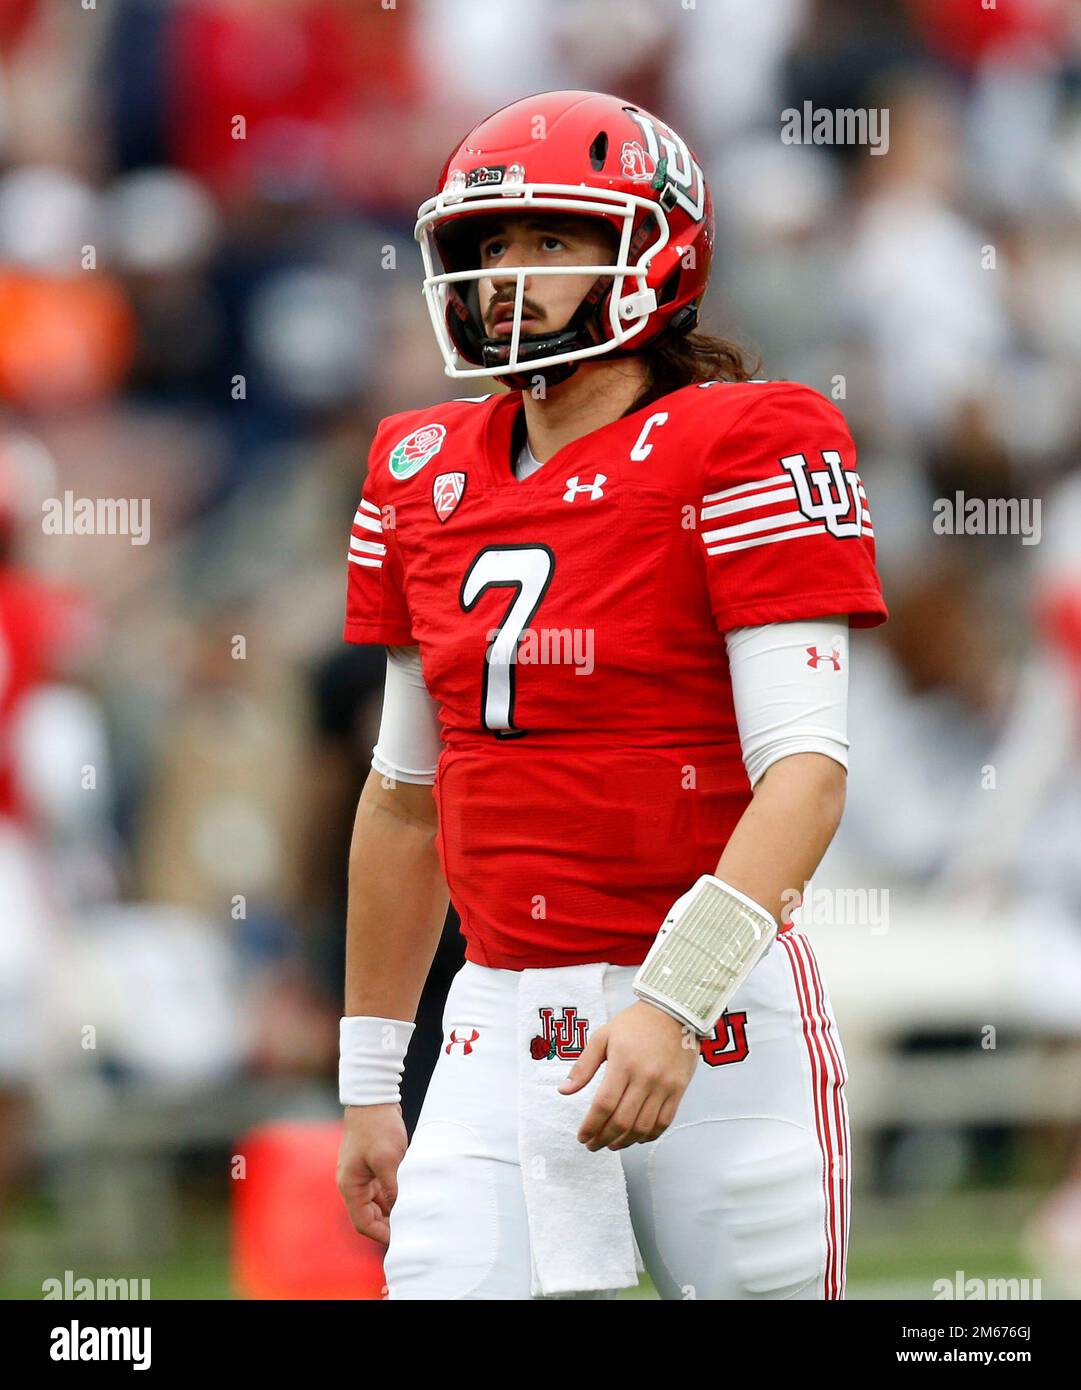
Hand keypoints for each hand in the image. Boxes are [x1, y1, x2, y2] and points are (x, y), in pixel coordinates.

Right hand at [336, 1103, 407, 1244]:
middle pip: (369, 1215)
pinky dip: (393, 1194)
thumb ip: (393, 1188)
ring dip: (393, 1209)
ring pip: (377, 1202)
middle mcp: (353, 1183)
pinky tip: (410, 1194)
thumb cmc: (377, 1127)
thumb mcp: (388, 1160)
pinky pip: (381, 1188)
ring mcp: (362, 1173)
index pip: (363, 1223)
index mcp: (350, 1186)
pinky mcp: (371, 1164)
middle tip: (412, 1228)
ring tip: (414, 1213)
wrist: (374, 1096)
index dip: (382, 1234)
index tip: (404, 1238)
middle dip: (389, 1224)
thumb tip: (402, 1212)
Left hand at [559, 1000, 699, 1151]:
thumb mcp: (603, 1036)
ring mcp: (663, 1086)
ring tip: (612, 1144)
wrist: (674, 1011)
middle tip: (593, 1144)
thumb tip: (564, 1091)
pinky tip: (636, 1138)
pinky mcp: (678, 1090)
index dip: (590, 1126)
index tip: (582, 1136)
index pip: (603, 1105)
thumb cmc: (635, 1023)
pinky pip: (663, 1122)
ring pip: (643, 1126)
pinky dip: (648, 1136)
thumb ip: (583, 1066)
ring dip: (624, 1142)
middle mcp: (644, 1077)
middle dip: (603, 1139)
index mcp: (623, 1063)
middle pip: (622, 1121)